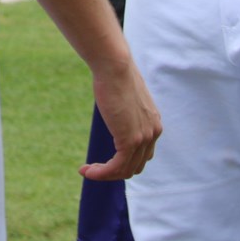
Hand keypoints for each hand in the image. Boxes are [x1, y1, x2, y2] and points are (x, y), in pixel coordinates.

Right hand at [83, 55, 159, 180]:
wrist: (115, 66)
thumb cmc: (114, 75)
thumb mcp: (124, 96)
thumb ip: (124, 108)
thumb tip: (114, 106)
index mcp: (153, 124)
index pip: (142, 155)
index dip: (123, 162)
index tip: (103, 161)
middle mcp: (153, 133)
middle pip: (135, 166)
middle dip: (113, 171)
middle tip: (93, 168)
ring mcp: (143, 138)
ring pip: (125, 170)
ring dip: (104, 174)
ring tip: (86, 170)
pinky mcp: (130, 140)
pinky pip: (116, 167)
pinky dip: (101, 173)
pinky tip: (86, 170)